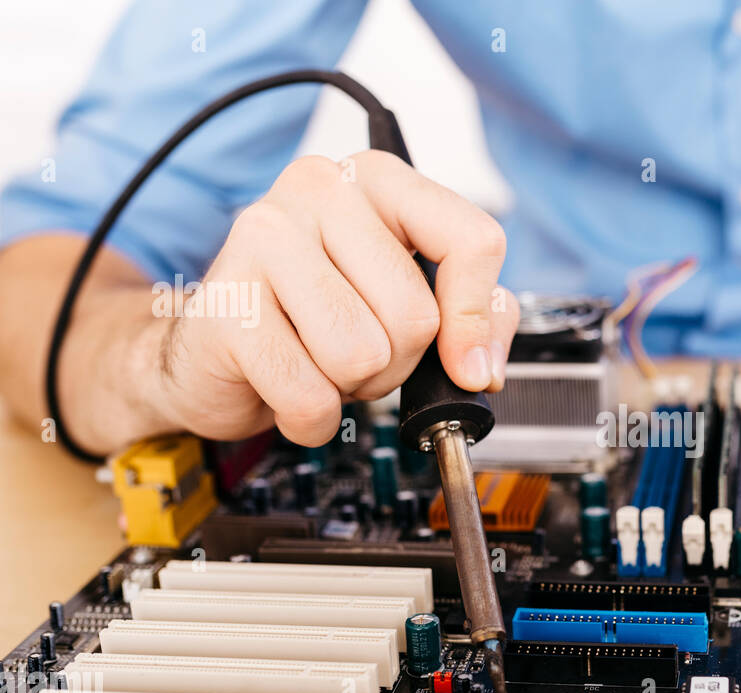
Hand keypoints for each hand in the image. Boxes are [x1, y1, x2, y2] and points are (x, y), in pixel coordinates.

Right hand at [147, 150, 517, 445]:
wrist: (213, 352)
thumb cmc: (321, 319)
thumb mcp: (414, 305)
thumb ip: (477, 318)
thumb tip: (480, 367)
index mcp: (379, 179)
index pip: (471, 240)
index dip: (476, 319)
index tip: (468, 365)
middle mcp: (320, 188)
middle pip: (416, 314)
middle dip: (399, 362)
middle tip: (359, 351)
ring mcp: (264, 236)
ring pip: (364, 355)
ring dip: (352, 387)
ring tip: (320, 362)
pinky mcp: (225, 302)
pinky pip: (309, 396)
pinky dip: (310, 418)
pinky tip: (286, 388)